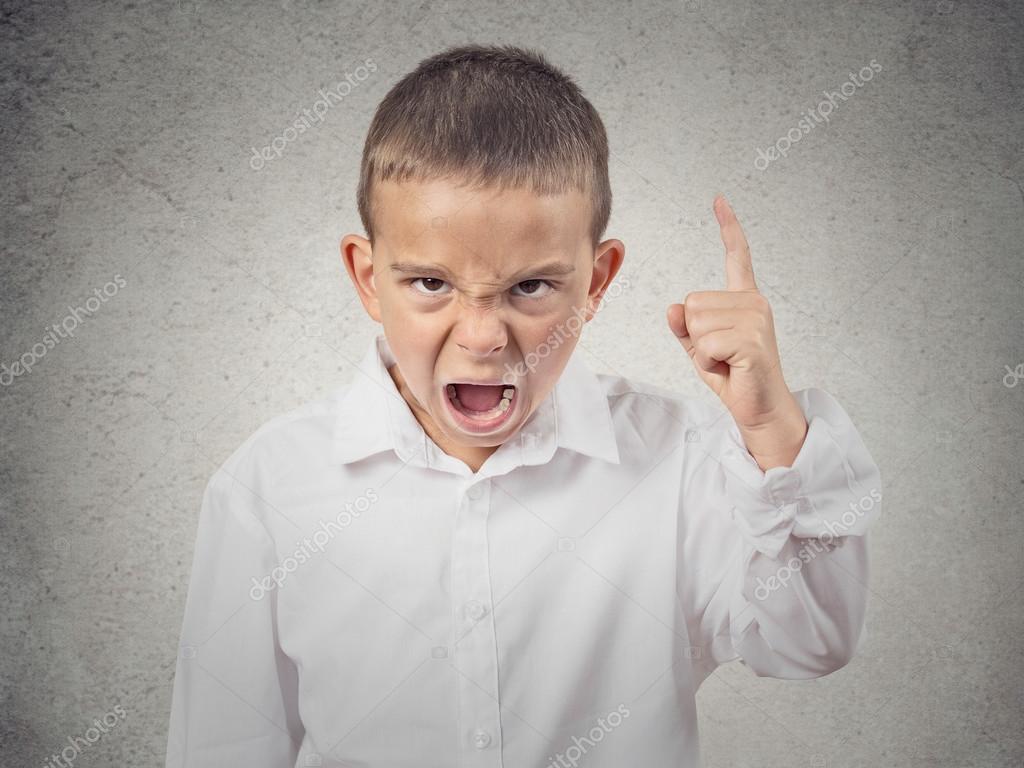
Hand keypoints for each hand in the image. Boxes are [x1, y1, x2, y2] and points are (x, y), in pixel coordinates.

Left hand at [666, 195, 805, 467]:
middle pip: (691, 303)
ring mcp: (756, 319)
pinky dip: (708, 361)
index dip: (728, 227)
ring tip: (726, 362)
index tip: (718, 199)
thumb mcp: (700, 348)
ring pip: (695, 323)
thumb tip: (673, 307)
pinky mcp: (752, 340)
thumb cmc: (733, 376)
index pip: (737, 255)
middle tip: (720, 355)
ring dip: (702, 350)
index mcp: (744, 299)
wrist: (759, 409)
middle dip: (695, 334)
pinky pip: (706, 343)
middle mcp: (753, 302)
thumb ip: (684, 327)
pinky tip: (730, 368)